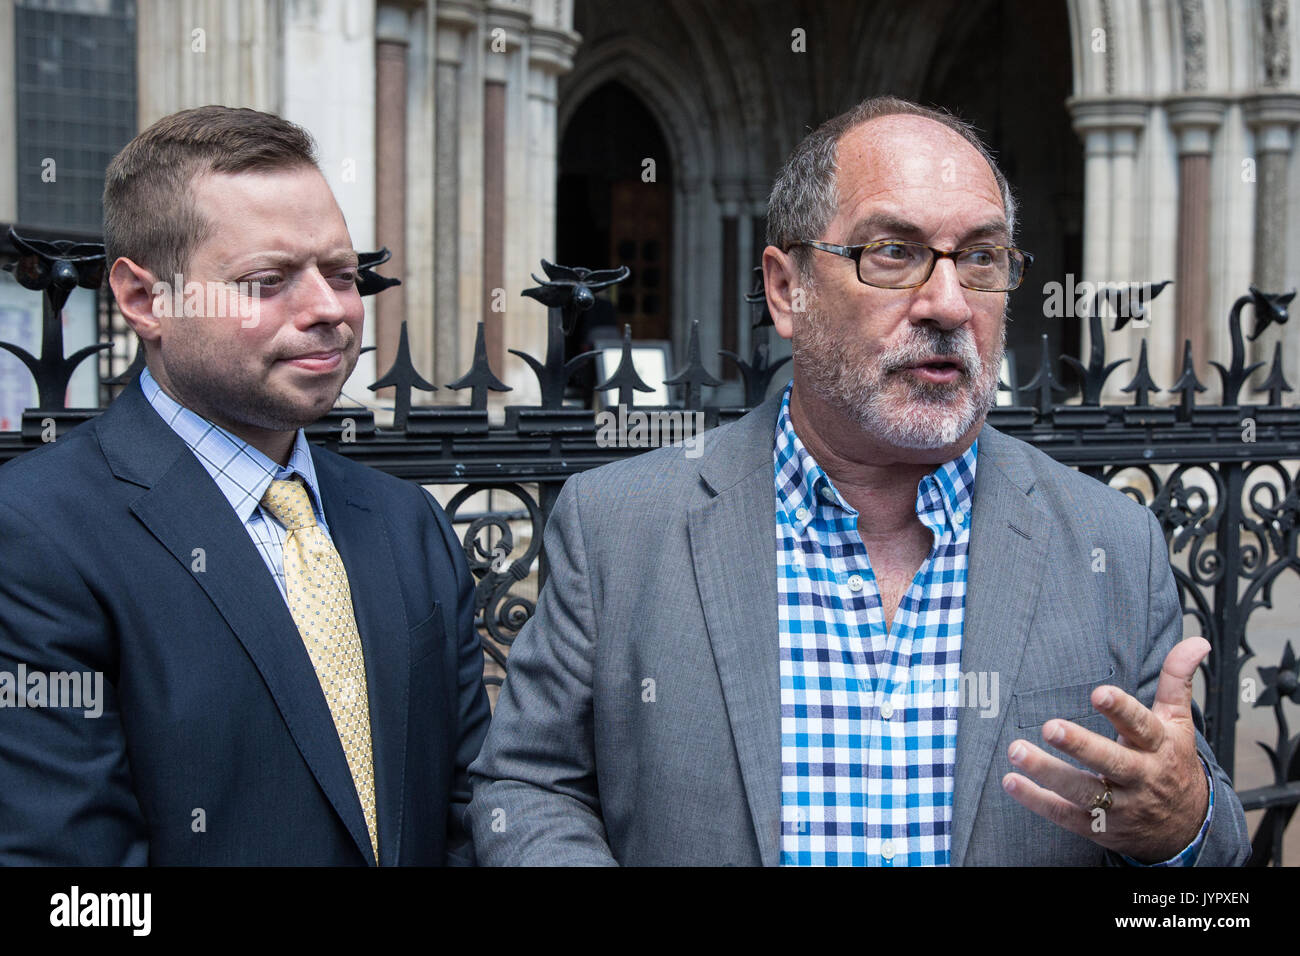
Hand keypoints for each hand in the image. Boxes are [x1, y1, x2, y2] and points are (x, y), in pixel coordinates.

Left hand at [1000, 637, 1210, 862]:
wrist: (1184, 827)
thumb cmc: (1171, 762)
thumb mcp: (1178, 722)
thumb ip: (1177, 680)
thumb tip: (1197, 641)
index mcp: (1158, 746)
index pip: (1141, 726)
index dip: (1122, 710)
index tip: (1099, 692)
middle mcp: (1140, 776)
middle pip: (1111, 762)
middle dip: (1081, 746)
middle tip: (1049, 726)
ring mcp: (1120, 806)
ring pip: (1084, 791)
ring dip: (1048, 773)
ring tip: (1016, 750)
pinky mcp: (1099, 827)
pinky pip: (1066, 815)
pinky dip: (1038, 801)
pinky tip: (1012, 781)